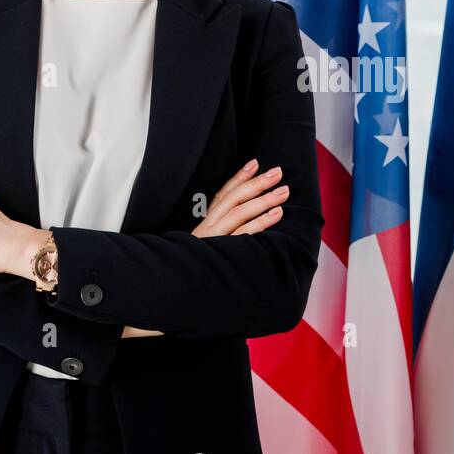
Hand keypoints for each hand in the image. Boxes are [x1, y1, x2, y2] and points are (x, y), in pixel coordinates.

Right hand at [121, 160, 287, 338]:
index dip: (238, 178)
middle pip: (233, 199)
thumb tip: (240, 222)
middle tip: (278, 171)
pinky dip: (261, 222)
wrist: (170, 291)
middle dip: (256, 183)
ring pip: (239, 213)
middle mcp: (207, 228)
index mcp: (205, 224)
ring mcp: (214, 240)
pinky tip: (277, 214)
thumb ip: (219, 233)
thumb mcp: (204, 246)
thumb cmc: (192, 269)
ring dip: (263, 200)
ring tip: (284, 191)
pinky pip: (243, 235)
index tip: (255, 162)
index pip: (222, 195)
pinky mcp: (220, 253)